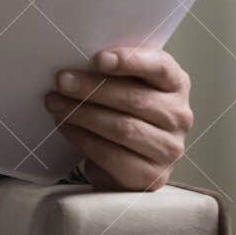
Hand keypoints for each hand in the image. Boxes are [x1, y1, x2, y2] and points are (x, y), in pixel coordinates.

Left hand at [43, 48, 192, 190]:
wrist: (125, 160)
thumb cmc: (122, 111)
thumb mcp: (123, 85)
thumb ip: (110, 71)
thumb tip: (74, 62)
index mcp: (176, 84)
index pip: (161, 67)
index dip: (130, 61)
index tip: (98, 59)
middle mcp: (179, 116)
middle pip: (134, 99)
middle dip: (92, 88)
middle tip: (61, 81)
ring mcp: (169, 148)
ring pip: (122, 127)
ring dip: (82, 114)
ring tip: (56, 104)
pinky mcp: (152, 176)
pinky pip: (112, 155)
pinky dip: (83, 138)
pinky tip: (66, 126)